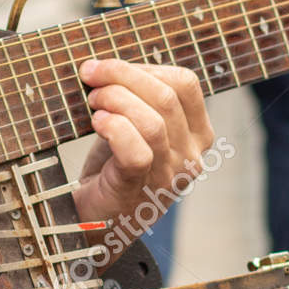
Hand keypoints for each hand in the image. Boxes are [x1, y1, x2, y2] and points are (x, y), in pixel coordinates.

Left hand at [74, 59, 213, 224]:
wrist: (95, 224)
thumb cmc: (114, 170)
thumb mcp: (136, 128)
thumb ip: (137, 98)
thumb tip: (109, 64)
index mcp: (198, 135)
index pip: (186, 84)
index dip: (144, 67)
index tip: (107, 66)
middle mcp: (191, 157)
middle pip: (166, 97)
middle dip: (121, 76)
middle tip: (91, 78)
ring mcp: (169, 177)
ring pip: (153, 122)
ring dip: (114, 100)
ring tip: (92, 102)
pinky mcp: (139, 191)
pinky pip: (137, 151)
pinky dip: (114, 128)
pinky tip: (97, 123)